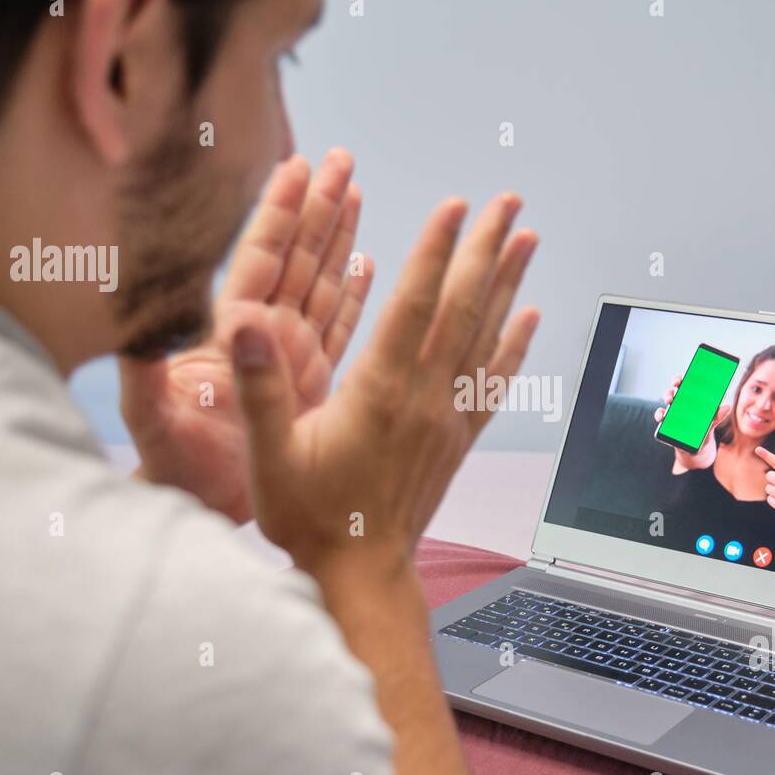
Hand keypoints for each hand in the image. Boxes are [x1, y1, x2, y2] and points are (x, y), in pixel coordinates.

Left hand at [120, 150, 371, 522]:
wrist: (197, 504)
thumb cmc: (168, 462)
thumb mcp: (149, 413)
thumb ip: (143, 364)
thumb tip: (136, 315)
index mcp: (228, 330)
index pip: (260, 255)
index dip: (278, 210)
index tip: (297, 165)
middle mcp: (261, 333)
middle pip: (297, 256)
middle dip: (318, 206)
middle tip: (342, 159)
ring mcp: (286, 355)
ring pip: (320, 282)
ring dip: (338, 237)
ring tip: (356, 191)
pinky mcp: (308, 383)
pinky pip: (338, 328)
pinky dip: (353, 295)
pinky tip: (369, 265)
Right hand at [231, 193, 539, 580]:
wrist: (361, 573)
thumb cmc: (310, 517)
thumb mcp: (268, 458)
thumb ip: (259, 391)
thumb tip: (244, 326)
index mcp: (379, 393)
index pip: (414, 307)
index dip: (434, 252)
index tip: (454, 205)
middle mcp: (424, 398)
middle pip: (462, 309)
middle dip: (484, 249)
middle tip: (509, 201)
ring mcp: (448, 418)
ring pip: (486, 337)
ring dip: (508, 283)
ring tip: (527, 237)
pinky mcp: (458, 438)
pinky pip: (494, 382)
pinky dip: (515, 345)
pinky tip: (529, 314)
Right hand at [653, 375, 731, 471]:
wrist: (695, 452)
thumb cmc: (703, 434)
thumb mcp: (711, 426)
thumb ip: (717, 417)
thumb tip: (727, 406)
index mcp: (694, 400)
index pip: (690, 384)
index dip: (688, 376)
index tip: (688, 373)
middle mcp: (682, 403)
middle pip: (677, 388)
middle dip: (675, 383)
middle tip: (677, 384)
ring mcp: (673, 412)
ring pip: (668, 399)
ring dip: (668, 396)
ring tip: (670, 400)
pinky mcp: (666, 423)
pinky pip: (661, 415)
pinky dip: (659, 414)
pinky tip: (662, 416)